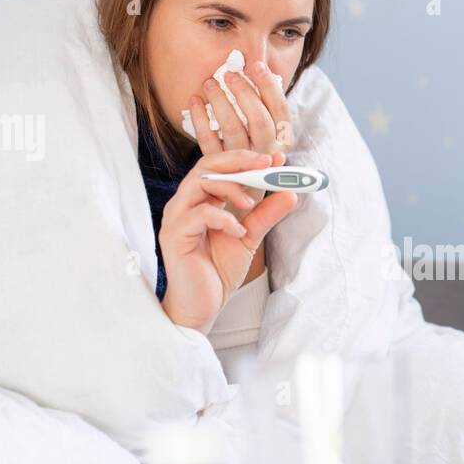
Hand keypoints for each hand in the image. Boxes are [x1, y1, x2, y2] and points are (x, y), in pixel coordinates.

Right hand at [159, 64, 297, 332]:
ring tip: (250, 203)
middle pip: (206, 165)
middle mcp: (184, 203)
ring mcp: (176, 217)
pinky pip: (198, 214)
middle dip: (238, 161)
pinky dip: (222, 218)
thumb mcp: (249, 237)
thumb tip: (290, 192)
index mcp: (200, 199)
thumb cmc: (217, 270)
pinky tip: (238, 233)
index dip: (246, 158)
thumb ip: (265, 214)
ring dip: (230, 187)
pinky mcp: (173, 235)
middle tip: (266, 164)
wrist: (202, 305)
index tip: (275, 158)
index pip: (219, 166)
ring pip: (199, 183)